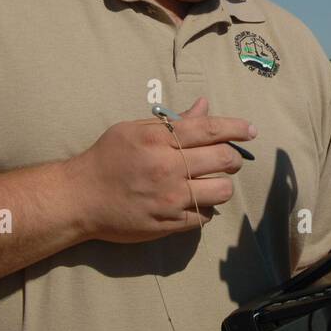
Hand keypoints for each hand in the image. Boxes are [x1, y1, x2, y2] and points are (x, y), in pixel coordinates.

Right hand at [63, 97, 255, 243]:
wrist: (80, 198)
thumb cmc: (106, 158)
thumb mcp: (134, 130)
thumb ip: (173, 121)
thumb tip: (205, 106)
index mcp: (158, 140)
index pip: (209, 129)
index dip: (236, 128)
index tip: (250, 131)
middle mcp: (167, 168)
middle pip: (223, 160)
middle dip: (233, 158)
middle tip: (229, 159)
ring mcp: (169, 199)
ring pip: (221, 191)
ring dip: (222, 184)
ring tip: (210, 181)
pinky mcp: (168, 224)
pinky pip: (204, 216)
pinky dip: (205, 207)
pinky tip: (194, 200)